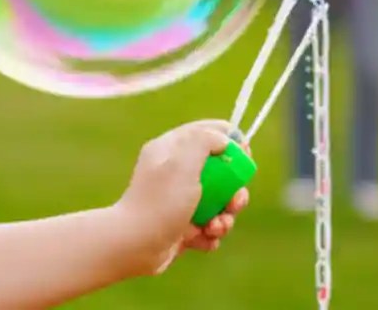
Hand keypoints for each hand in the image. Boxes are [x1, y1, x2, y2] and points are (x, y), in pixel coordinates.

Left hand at [113, 121, 250, 275]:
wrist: (132, 246)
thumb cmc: (160, 202)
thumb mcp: (184, 162)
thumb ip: (205, 141)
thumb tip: (222, 139)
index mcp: (171, 150)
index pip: (205, 131)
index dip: (230, 139)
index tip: (245, 153)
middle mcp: (174, 173)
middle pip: (219, 172)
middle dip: (234, 189)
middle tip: (236, 201)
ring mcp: (178, 201)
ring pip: (217, 203)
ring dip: (224, 217)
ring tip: (216, 228)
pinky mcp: (180, 227)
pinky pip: (208, 226)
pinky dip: (210, 234)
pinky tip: (203, 239)